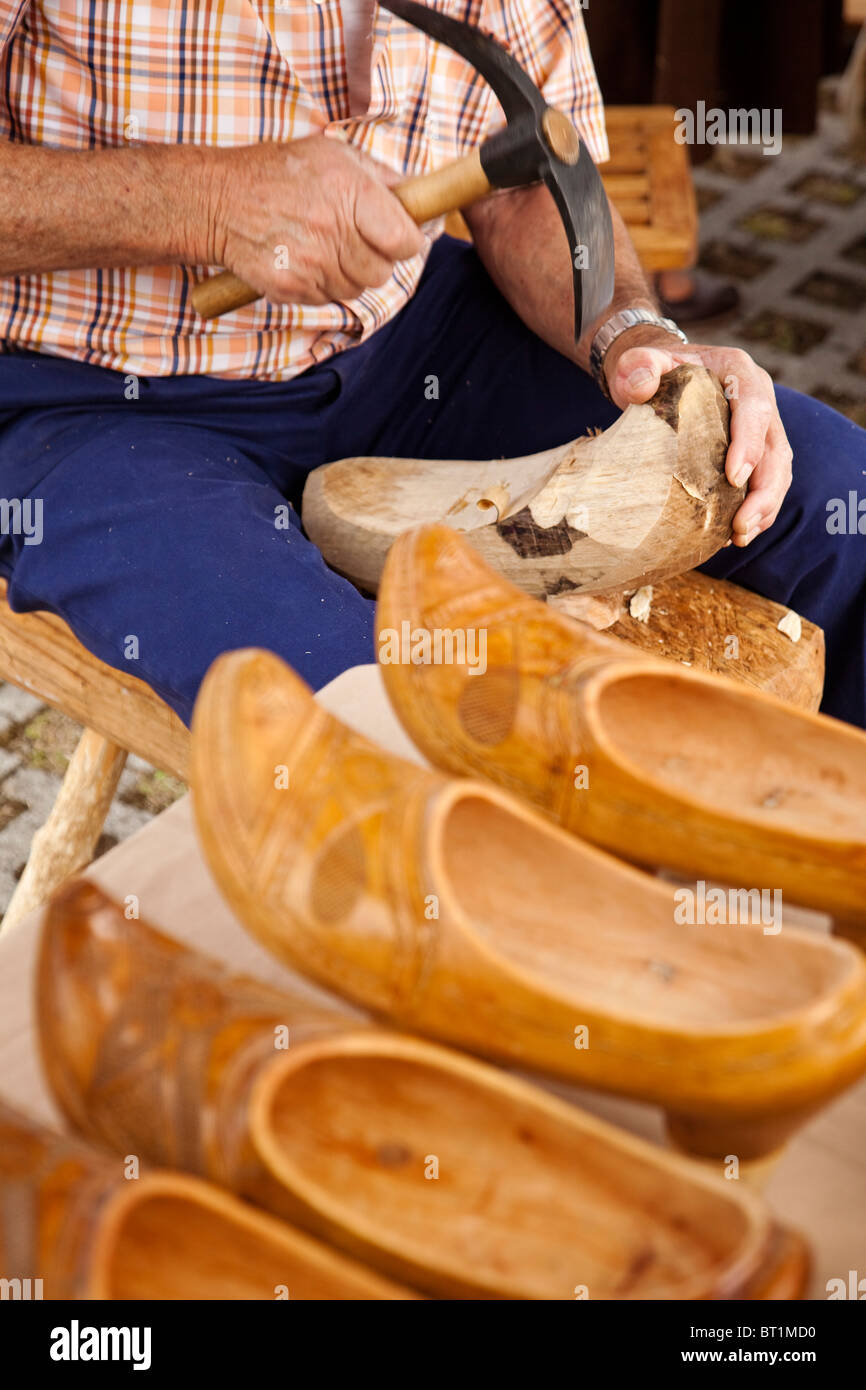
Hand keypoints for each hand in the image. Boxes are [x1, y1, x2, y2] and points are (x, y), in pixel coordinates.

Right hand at [203, 134, 424, 305]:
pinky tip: (303, 259)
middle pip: (382, 272)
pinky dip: (320, 285)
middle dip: (374, 260)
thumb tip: (418, 198)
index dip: (406, 242)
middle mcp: (332, 231)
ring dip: (347, 274)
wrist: (219, 201)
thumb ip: (380, 177)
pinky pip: (326, 300)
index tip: (397, 237)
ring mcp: (311, 264)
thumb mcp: (333, 155)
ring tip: (324, 247)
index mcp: (350, 192)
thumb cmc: (281, 173)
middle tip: (354, 240)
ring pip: (355, 290)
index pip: (404, 242)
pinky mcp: (291, 288)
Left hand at [603, 328, 792, 546]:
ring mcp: (760, 428)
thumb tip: (638, 387)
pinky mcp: (753, 452)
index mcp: (738, 371)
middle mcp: (758, 399)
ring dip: (765, 508)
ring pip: (777, 471)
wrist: (659, 374)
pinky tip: (734, 535)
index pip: (754, 408)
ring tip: (740, 537)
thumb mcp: (638, 361)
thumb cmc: (650, 370)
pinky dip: (756, 510)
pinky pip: (764, 483)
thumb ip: (637, 367)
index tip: (733, 478)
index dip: (749, 444)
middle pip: (775, 449)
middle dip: (764, 491)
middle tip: (740, 525)